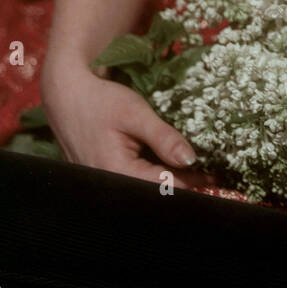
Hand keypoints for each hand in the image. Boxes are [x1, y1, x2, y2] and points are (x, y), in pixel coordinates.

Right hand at [40, 66, 217, 190]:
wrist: (67, 96)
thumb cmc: (101, 101)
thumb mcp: (135, 113)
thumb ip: (163, 138)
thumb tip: (191, 160)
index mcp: (117, 173)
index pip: (164, 187)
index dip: (194, 181)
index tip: (218, 172)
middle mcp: (110, 184)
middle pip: (156, 191)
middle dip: (184, 182)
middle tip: (212, 169)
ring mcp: (106, 183)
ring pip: (146, 186)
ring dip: (171, 178)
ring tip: (199, 166)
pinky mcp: (106, 177)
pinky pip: (135, 180)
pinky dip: (155, 172)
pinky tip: (173, 162)